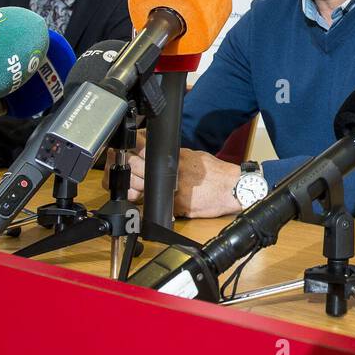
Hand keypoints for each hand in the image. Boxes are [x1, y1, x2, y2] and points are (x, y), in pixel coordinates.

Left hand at [101, 130, 241, 217]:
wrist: (232, 189)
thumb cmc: (217, 173)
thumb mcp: (195, 156)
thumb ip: (176, 157)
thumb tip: (163, 157)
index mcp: (175, 158)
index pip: (144, 149)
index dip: (131, 148)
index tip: (126, 148)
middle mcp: (170, 172)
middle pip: (135, 166)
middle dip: (125, 165)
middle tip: (123, 165)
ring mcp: (170, 190)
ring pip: (138, 186)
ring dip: (131, 185)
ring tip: (132, 184)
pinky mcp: (174, 207)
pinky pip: (152, 205)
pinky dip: (145, 202)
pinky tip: (142, 199)